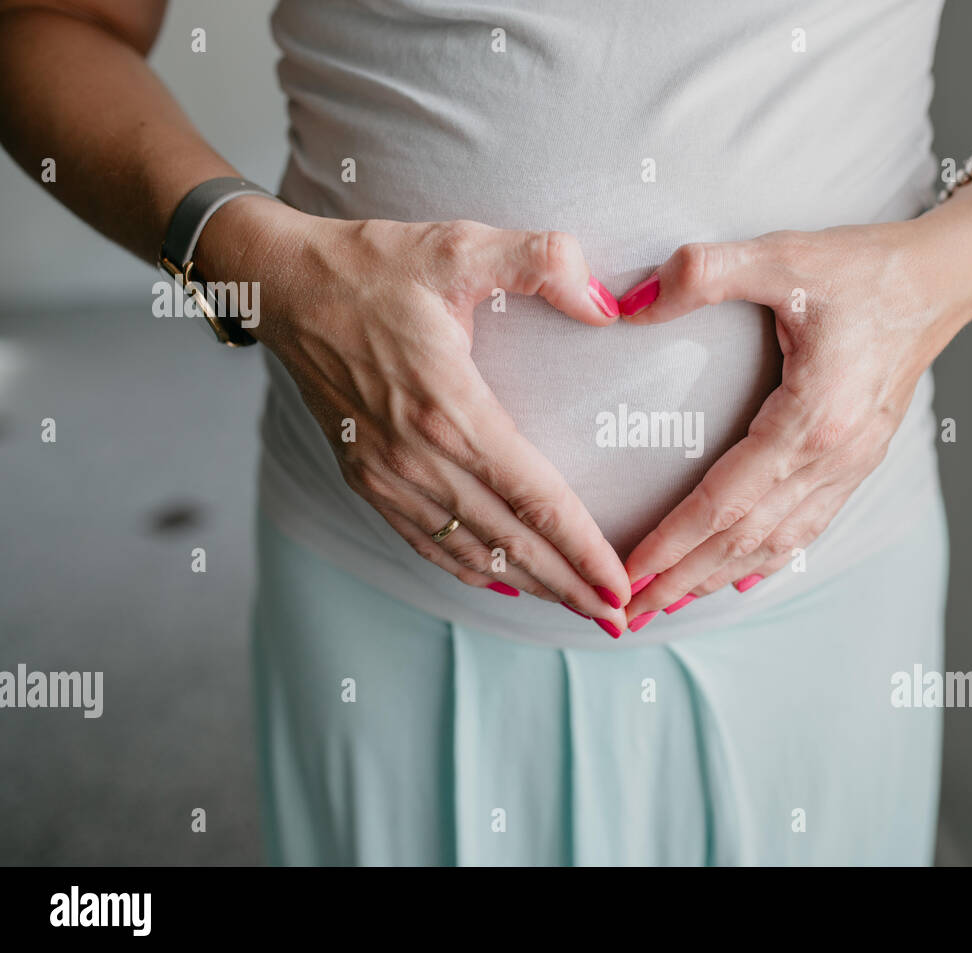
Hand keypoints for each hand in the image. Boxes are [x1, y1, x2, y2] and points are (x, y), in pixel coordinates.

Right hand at [200, 200, 632, 630]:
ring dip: (529, 586)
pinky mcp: (365, 478)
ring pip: (471, 553)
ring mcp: (386, 475)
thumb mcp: (460, 243)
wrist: (281, 286)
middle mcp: (416, 457)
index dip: (583, 549)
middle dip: (570, 587)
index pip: (535, 498)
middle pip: (511, 543)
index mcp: (449, 409)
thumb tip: (609, 305)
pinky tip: (503, 584)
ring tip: (577, 610)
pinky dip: (470, 571)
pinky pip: (426, 542)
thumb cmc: (374, 265)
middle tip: (620, 622)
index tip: (621, 588)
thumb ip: (543, 260)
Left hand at [617, 220, 963, 629]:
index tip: (626, 574)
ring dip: (716, 578)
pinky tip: (741, 578)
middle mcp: (832, 458)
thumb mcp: (782, 255)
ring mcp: (850, 466)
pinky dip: (767, 559)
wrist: (943, 280)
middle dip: (680, 579)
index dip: (670, 543)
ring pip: (774, 543)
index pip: (723, 502)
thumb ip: (703, 272)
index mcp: (810, 420)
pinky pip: (807, 527)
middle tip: (626, 614)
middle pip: (742, 539)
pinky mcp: (858, 460)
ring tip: (667, 605)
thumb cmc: (864, 268)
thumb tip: (628, 305)